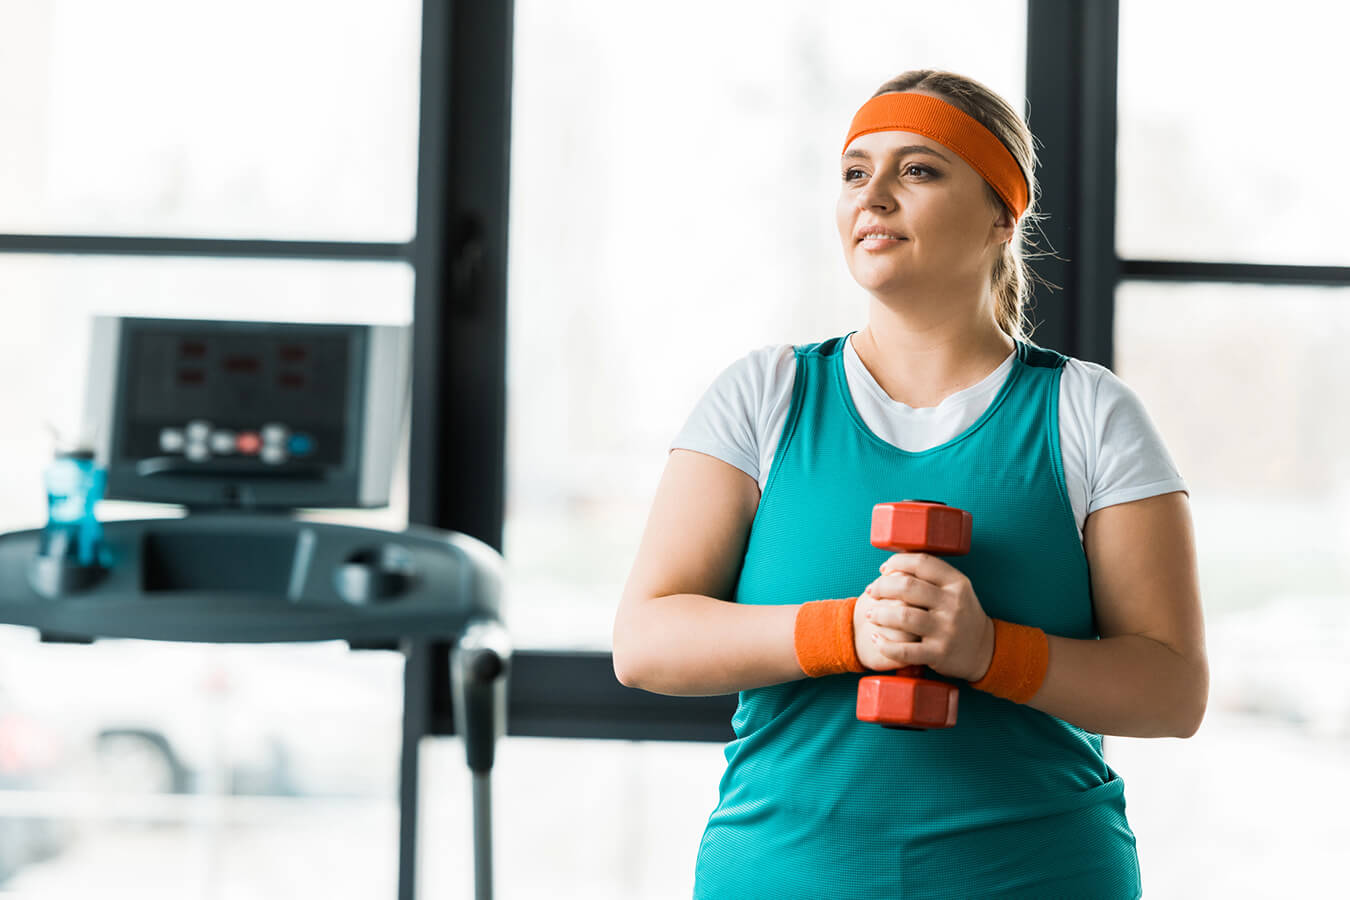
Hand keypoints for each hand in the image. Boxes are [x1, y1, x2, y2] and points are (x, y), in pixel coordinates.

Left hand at [856, 553, 995, 681]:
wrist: (983, 650)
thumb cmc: (960, 613)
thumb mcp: (956, 589)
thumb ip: (931, 576)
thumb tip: (891, 564)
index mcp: (957, 583)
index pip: (922, 562)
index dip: (897, 562)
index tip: (883, 569)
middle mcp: (953, 605)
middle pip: (907, 587)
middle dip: (882, 587)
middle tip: (871, 592)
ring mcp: (946, 630)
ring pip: (903, 616)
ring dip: (879, 613)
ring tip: (870, 614)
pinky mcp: (938, 654)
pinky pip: (904, 650)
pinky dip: (884, 644)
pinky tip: (876, 638)